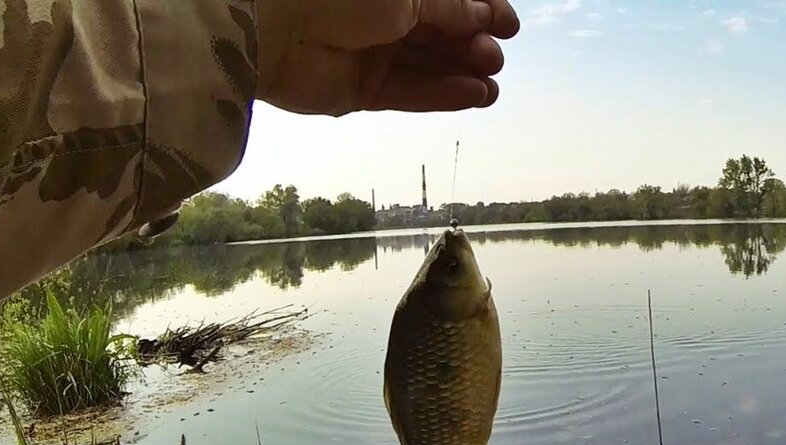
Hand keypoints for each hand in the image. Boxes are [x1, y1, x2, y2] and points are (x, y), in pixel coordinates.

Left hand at [255, 0, 519, 114]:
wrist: (275, 28)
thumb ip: (450, 7)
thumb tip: (483, 16)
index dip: (483, 10)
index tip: (510, 25)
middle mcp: (382, 15)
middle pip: (441, 33)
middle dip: (473, 43)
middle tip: (493, 56)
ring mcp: (372, 53)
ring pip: (429, 66)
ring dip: (464, 73)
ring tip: (492, 84)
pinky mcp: (362, 90)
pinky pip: (411, 93)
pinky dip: (444, 95)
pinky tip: (474, 95)